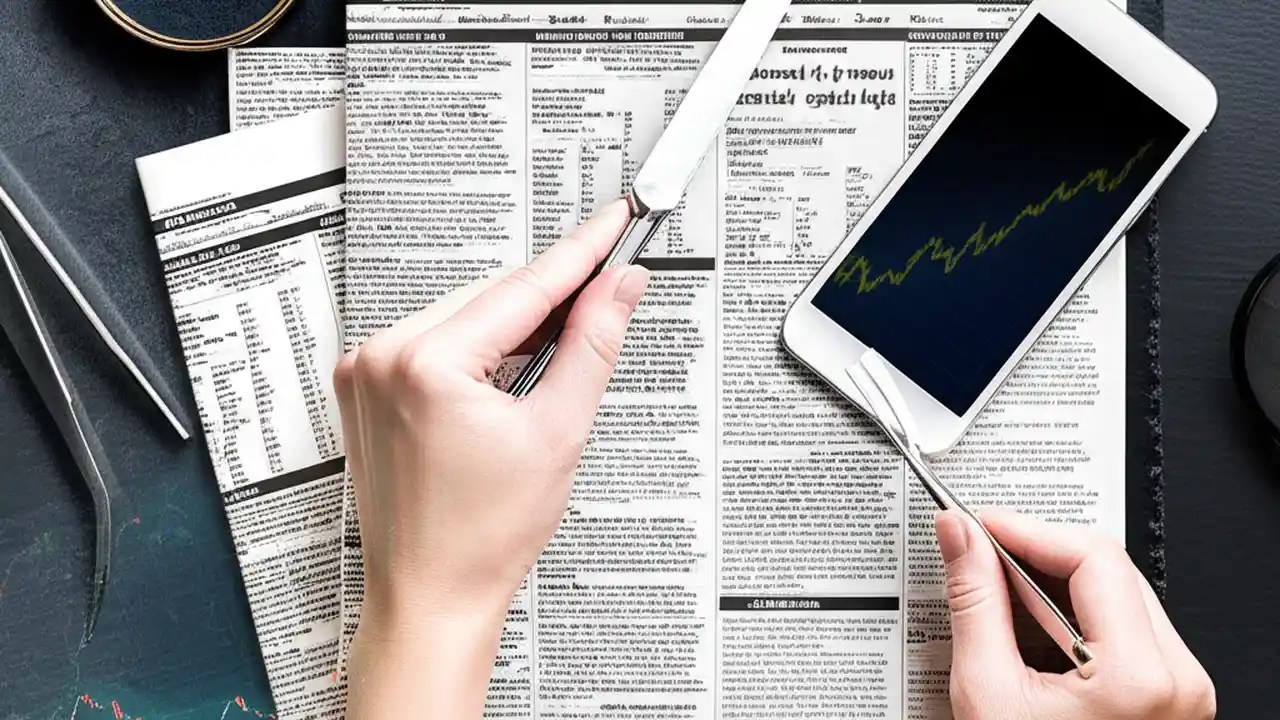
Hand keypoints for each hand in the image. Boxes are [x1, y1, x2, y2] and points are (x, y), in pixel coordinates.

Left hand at [337, 200, 647, 718]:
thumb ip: (592, 346)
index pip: (524, 287)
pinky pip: (434, 340)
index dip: (581, 253)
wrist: (431, 596)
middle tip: (608, 291)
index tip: (613, 224)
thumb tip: (617, 289)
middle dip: (551, 296)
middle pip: (492, 297)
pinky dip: (477, 346)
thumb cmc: (481, 537)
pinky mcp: (364, 387)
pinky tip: (507, 374)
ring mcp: (365, 371)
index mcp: (425, 363)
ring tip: (556, 360)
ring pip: (464, 315)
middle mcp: (382, 356)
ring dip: (514, 324)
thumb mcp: (557, 432)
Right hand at [936, 509, 1214, 719]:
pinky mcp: (1171, 696)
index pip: (1090, 555)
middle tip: (980, 555)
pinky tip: (1032, 637)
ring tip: (1000, 606)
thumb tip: (960, 537)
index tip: (980, 524)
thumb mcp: (988, 693)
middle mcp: (1179, 678)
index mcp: (1142, 675)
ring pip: (1118, 594)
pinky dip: (1074, 619)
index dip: (1026, 529)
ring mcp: (1182, 689)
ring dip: (1054, 586)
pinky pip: (1126, 628)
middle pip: (1108, 568)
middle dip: (1037, 555)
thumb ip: (973, 602)